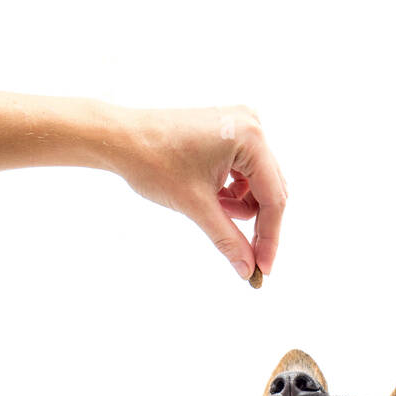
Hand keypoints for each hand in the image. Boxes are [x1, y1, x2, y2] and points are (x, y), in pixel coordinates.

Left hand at [111, 105, 286, 279]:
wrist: (122, 138)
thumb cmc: (154, 163)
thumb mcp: (196, 206)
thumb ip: (228, 239)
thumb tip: (248, 270)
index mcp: (250, 138)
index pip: (273, 198)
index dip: (269, 238)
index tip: (263, 269)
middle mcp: (252, 126)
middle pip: (270, 190)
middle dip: (257, 224)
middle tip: (245, 256)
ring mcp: (241, 126)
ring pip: (258, 184)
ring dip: (241, 207)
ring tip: (213, 211)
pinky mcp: (229, 132)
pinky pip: (244, 172)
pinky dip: (232, 192)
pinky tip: (212, 197)